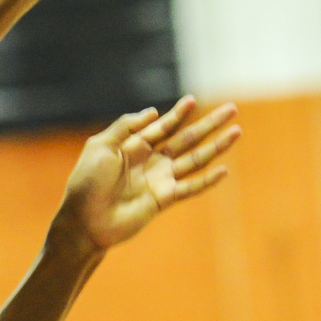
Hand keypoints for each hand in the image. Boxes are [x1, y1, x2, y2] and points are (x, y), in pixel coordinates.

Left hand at [55, 97, 239, 251]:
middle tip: (231, 108)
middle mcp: (150, 161)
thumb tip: (154, 112)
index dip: (179, 113)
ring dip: (216, 146)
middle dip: (208, 124)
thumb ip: (125, 127)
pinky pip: (190, 187)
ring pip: (194, 159)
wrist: (84, 221)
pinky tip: (224, 170)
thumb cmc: (86, 183)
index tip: (193, 99)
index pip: (163, 126)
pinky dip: (207, 180)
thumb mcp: (100, 147)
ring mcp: (159, 180)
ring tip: (237, 131)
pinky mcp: (163, 199)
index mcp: (133, 146)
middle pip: (186, 138)